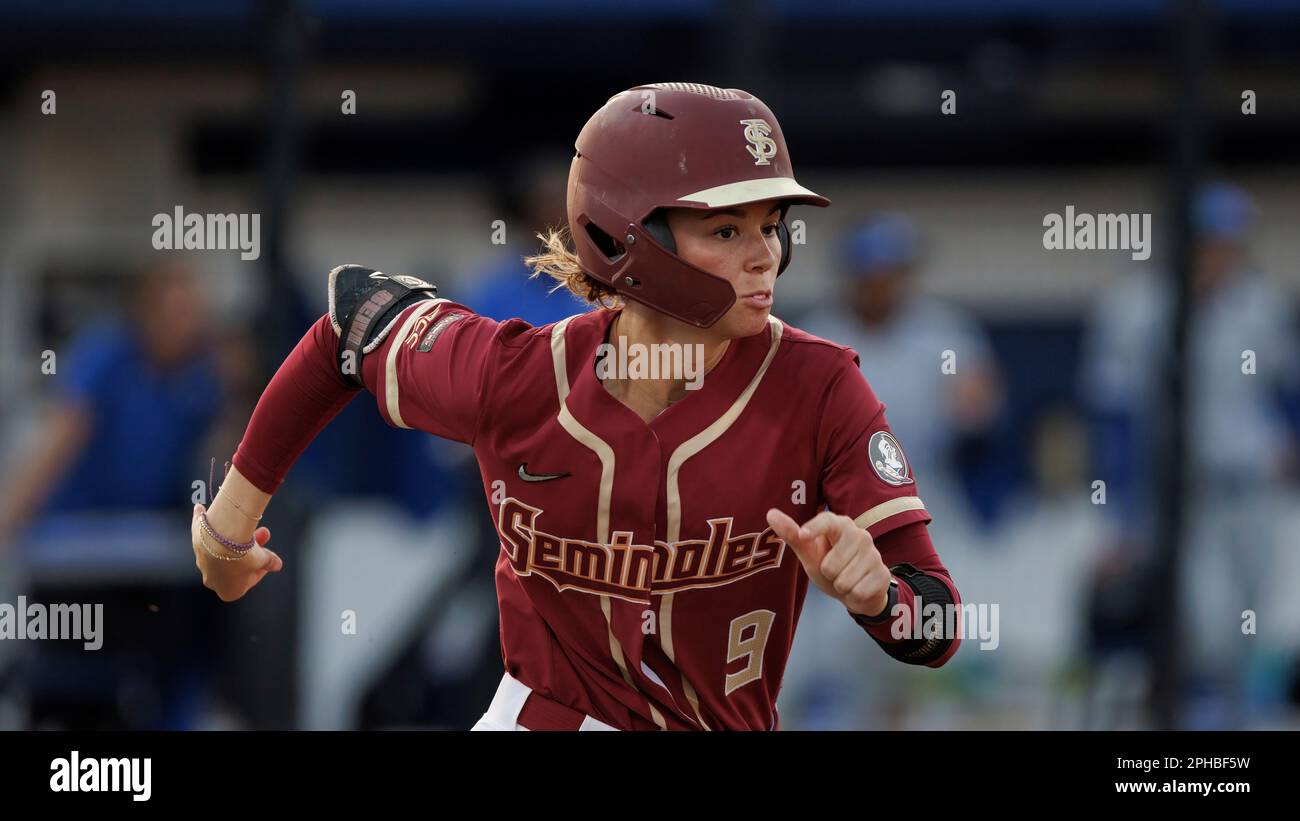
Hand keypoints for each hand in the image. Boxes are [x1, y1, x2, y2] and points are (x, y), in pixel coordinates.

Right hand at [192, 502, 282, 601]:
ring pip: (222, 549)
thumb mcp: (263, 560)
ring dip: (237, 538)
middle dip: (252, 549)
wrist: (221, 540)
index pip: (247, 581)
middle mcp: (212, 580)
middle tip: (264, 534)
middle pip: (235, 563)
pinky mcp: (196, 544)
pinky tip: (205, 509)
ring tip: (251, 524)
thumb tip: (277, 565)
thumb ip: (270, 562)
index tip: (267, 556)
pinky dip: (210, 525)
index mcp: (229, 592)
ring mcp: (202, 562)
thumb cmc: (244, 556)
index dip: (260, 567)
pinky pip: (205, 533)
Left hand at [766, 508, 891, 617]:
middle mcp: (860, 534)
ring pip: (844, 581)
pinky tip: (859, 587)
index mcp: (840, 525)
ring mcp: (874, 554)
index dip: (814, 528)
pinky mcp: (883, 574)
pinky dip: (853, 595)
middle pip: (831, 565)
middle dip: (828, 575)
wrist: (858, 589)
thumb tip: (770, 513)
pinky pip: (858, 592)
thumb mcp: (809, 552)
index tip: (803, 535)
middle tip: (835, 571)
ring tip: (847, 579)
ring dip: (841, 586)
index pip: (827, 521)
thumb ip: (792, 534)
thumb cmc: (830, 566)